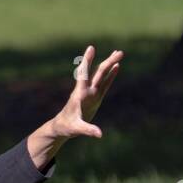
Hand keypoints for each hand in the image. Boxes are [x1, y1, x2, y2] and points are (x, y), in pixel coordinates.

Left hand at [26, 44, 123, 169]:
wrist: (62, 127)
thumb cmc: (67, 127)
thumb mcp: (77, 129)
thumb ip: (88, 130)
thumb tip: (100, 134)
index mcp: (80, 94)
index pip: (84, 75)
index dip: (87, 62)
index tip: (91, 48)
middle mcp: (86, 91)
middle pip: (98, 73)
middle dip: (108, 62)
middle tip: (120, 52)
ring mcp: (91, 93)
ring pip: (102, 75)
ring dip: (110, 64)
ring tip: (119, 53)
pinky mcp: (95, 97)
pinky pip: (104, 83)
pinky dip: (111, 75)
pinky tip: (117, 67)